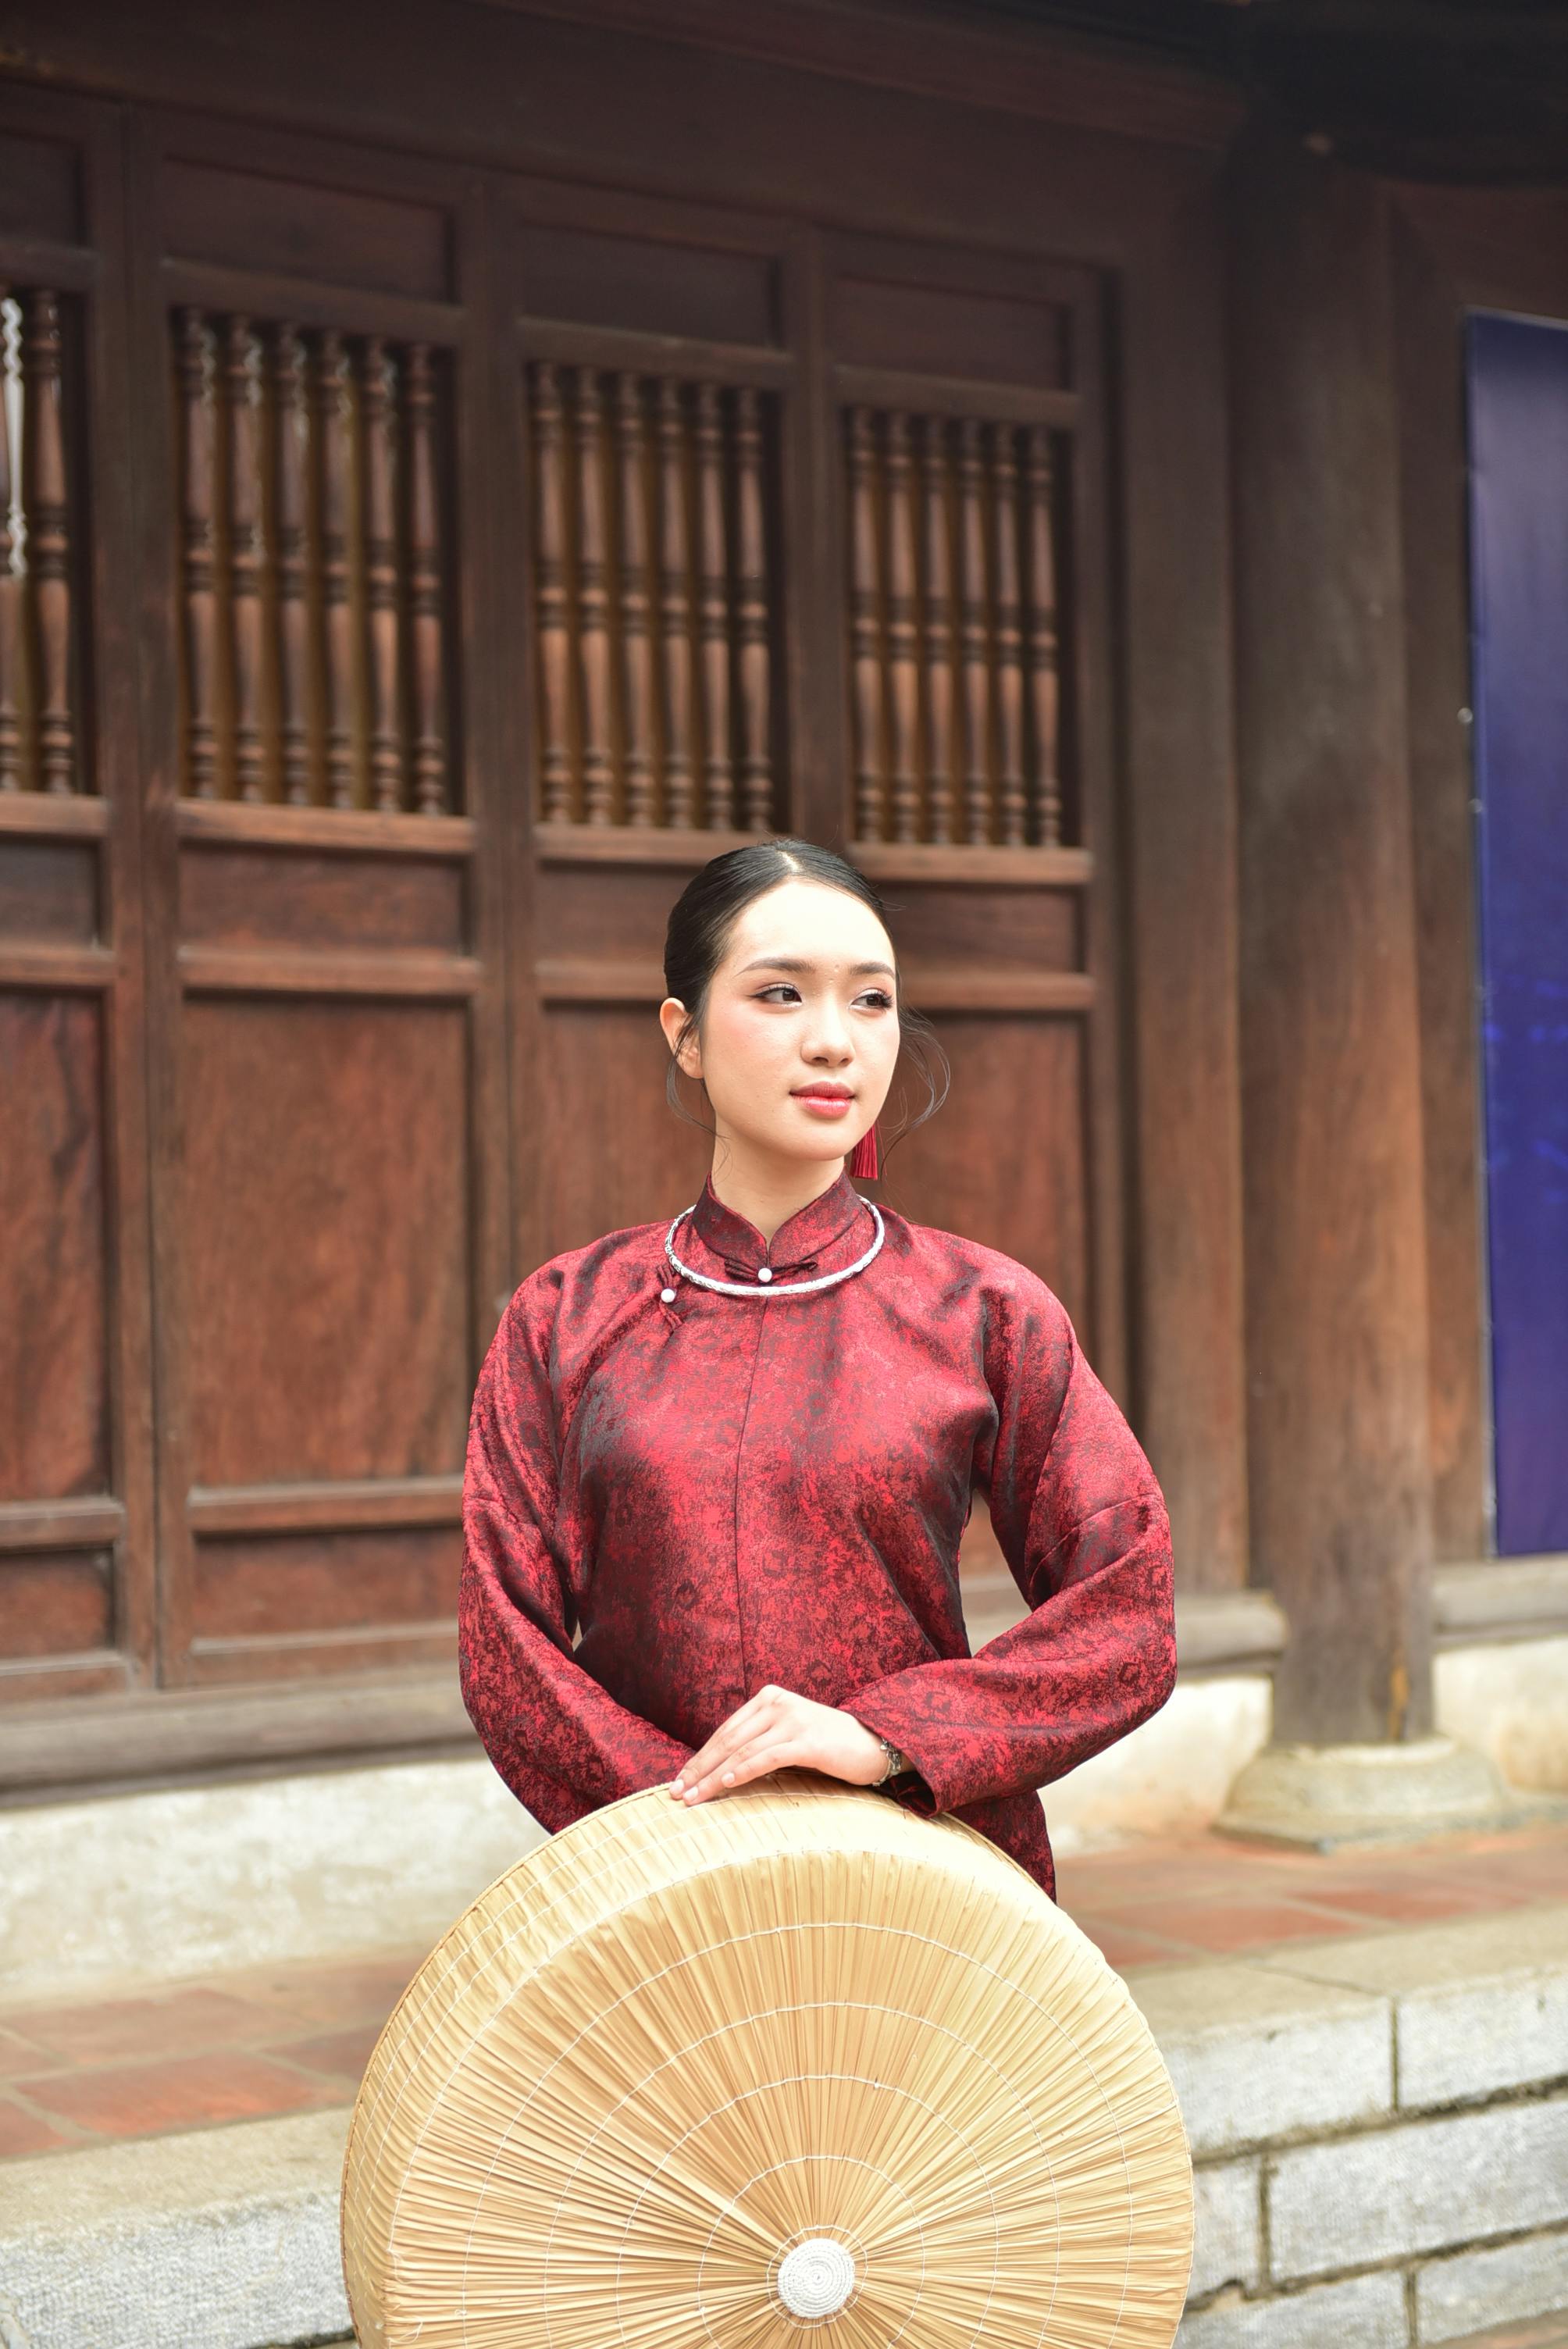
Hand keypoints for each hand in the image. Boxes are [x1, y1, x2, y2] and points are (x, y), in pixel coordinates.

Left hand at [669, 1684, 887, 1804]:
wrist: (874, 1743)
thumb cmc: (828, 1745)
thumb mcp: (788, 1735)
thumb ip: (759, 1741)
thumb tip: (718, 1770)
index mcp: (768, 1698)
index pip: (725, 1731)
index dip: (700, 1757)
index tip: (679, 1781)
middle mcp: (777, 1703)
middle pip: (727, 1740)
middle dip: (699, 1769)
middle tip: (676, 1794)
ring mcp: (793, 1719)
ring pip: (741, 1751)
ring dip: (713, 1778)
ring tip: (694, 1798)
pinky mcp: (807, 1739)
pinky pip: (767, 1757)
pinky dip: (743, 1771)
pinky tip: (726, 1785)